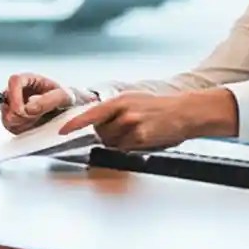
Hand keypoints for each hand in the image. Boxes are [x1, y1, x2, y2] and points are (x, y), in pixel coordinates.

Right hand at [0, 72, 94, 133]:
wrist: (73, 113)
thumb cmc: (70, 99)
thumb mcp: (65, 97)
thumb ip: (48, 100)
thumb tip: (28, 108)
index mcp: (30, 79)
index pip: (14, 81)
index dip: (15, 96)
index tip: (23, 110)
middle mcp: (19, 91)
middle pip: (7, 101)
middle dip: (19, 114)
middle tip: (35, 118)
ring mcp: (15, 105)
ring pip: (6, 117)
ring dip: (22, 123)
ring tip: (38, 121)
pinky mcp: (15, 120)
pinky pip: (10, 127)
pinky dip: (21, 130)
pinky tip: (34, 126)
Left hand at [58, 89, 238, 150]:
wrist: (185, 112)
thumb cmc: (161, 107)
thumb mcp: (135, 101)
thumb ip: (115, 111)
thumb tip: (98, 122)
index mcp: (120, 100)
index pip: (91, 113)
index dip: (75, 124)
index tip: (62, 130)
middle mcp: (124, 111)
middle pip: (100, 133)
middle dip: (106, 135)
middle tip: (124, 130)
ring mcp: (132, 124)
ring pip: (113, 143)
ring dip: (120, 142)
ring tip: (138, 132)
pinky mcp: (141, 137)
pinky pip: (126, 149)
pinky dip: (132, 147)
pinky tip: (145, 138)